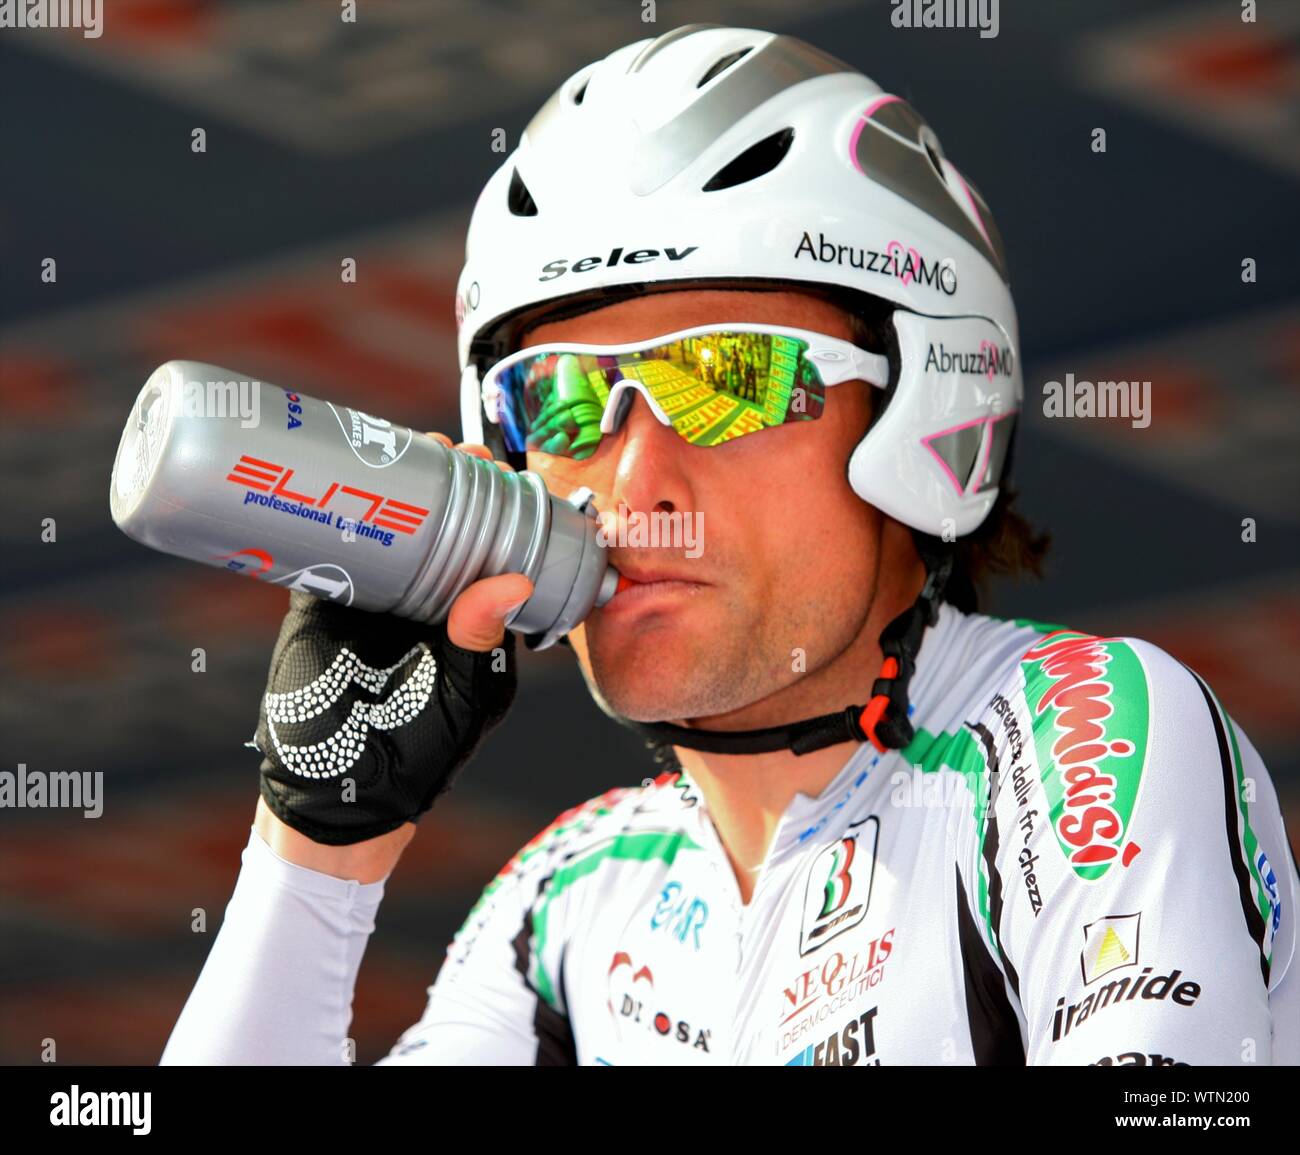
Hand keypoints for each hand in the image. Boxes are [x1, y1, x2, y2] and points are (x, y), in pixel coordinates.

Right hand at [253, 436, 532, 846]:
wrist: (332, 793)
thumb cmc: (416, 754)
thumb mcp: (461, 695)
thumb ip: (479, 642)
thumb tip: (510, 579)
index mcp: (468, 618)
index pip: (488, 548)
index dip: (494, 507)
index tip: (495, 471)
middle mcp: (423, 600)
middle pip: (438, 524)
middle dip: (443, 481)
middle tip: (445, 449)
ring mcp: (371, 596)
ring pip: (384, 525)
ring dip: (392, 484)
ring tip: (404, 447)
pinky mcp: (319, 600)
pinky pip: (327, 544)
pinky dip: (332, 507)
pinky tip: (339, 471)